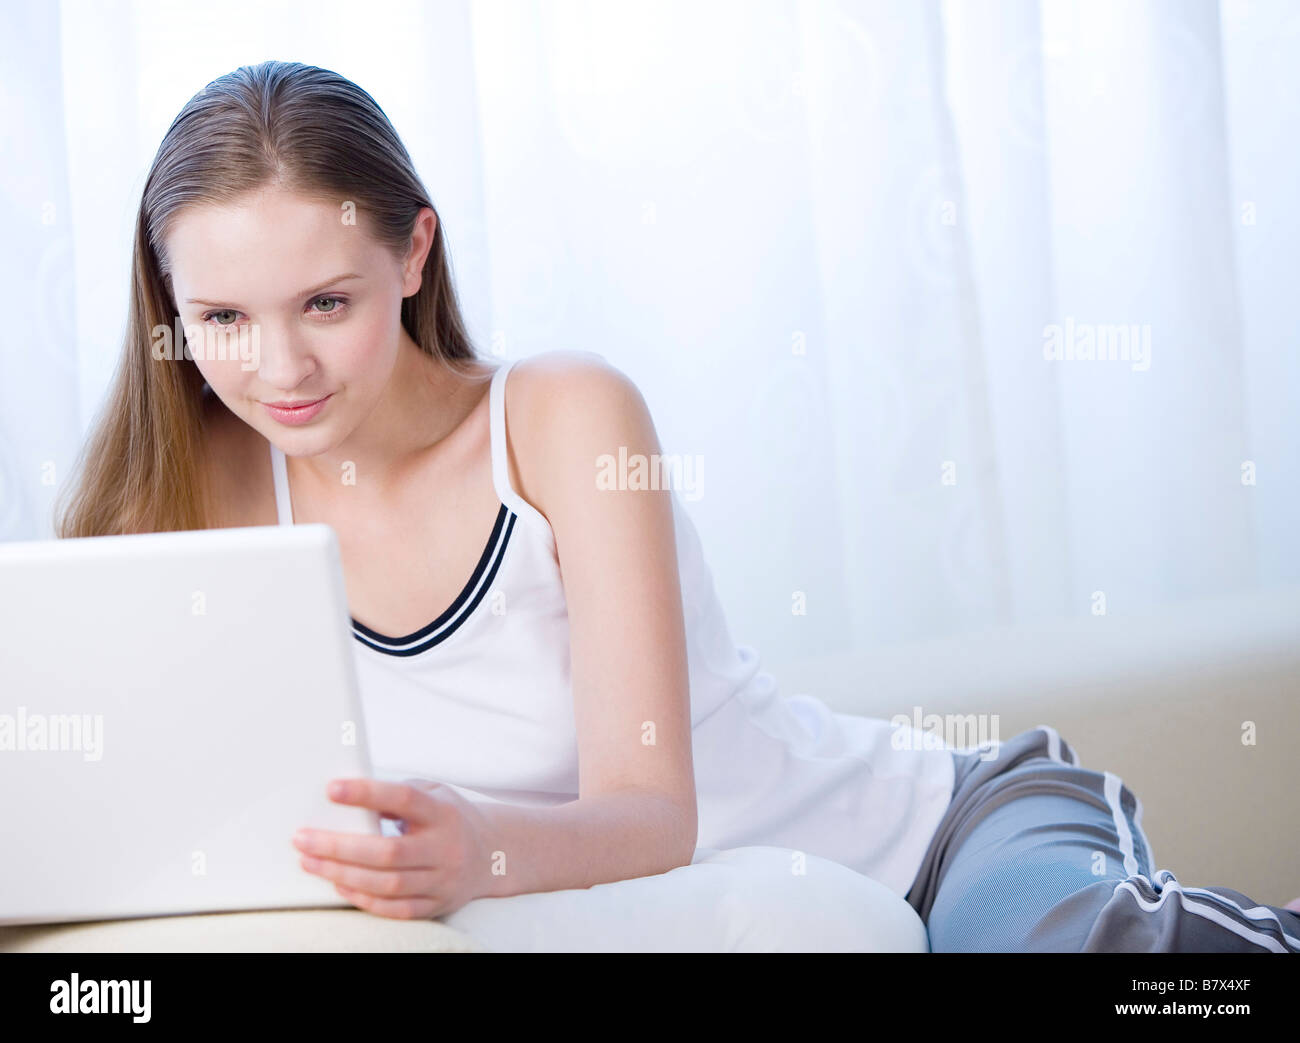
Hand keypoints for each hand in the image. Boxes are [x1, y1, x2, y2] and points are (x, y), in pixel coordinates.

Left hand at [292, 777, 491, 919]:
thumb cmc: (450, 818)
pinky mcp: (437, 905)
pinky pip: (395, 909)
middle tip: (302, 838)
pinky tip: (338, 885)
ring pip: (387, 884)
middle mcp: (445, 848)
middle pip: (388, 851)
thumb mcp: (434, 793)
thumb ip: (397, 795)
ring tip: (310, 862)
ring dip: (342, 874)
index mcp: (443, 813)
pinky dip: (363, 899)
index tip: (331, 789)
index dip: (367, 793)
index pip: (404, 799)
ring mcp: (442, 880)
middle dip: (339, 846)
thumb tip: (347, 798)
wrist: (494, 854)